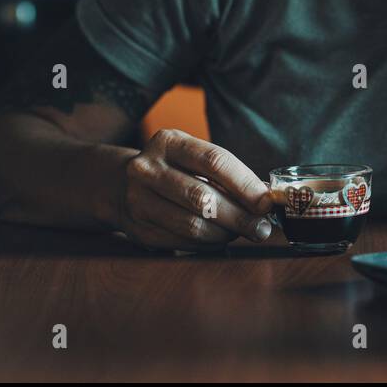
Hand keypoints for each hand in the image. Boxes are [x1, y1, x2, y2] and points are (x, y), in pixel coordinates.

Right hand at [114, 129, 274, 250]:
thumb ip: (227, 174)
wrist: (120, 184)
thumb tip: (266, 198)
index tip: (266, 203)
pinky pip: (182, 242)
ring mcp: (138, 200)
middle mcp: (148, 169)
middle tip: (262, 228)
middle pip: (203, 198)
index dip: (245, 184)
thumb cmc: (174, 169)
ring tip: (241, 232)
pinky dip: (208, 244)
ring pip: (193, 225)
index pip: (215, 161)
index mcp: (169, 142)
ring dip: (225, 233)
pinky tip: (218, 238)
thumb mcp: (193, 157)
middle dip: (240, 216)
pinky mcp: (138, 228)